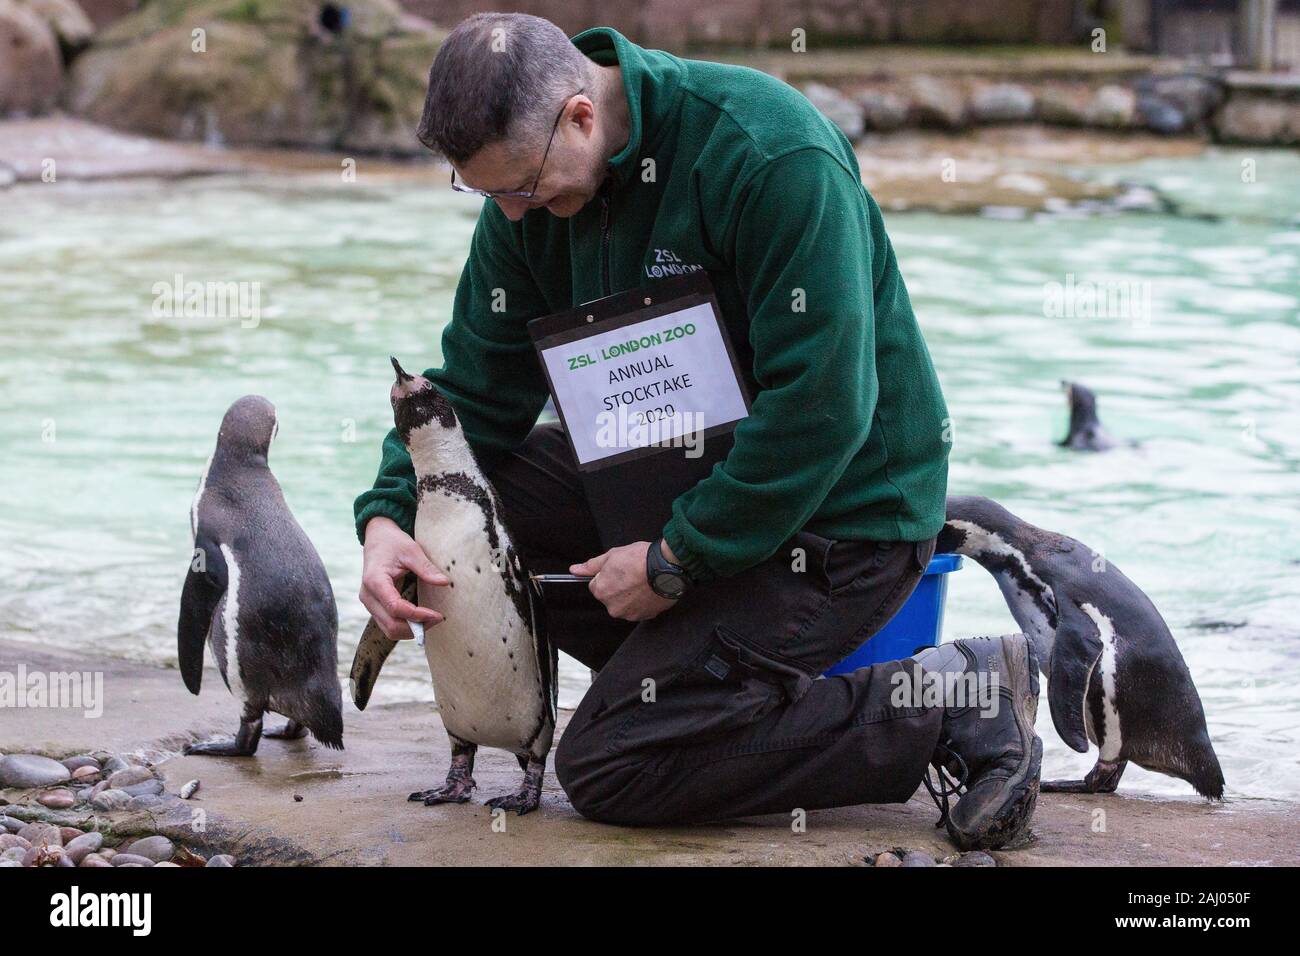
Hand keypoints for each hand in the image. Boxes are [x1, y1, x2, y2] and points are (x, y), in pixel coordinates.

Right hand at [359, 517, 448, 639]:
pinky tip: (421, 618)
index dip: (417, 615)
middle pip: (391, 625)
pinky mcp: (375, 606)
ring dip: (411, 630)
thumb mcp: (411, 550)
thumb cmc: (393, 542)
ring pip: (389, 629)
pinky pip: (388, 624)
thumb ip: (426, 568)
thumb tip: (445, 583)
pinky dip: (405, 626)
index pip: (395, 608)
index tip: (437, 615)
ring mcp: (369, 603)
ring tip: (431, 620)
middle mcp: (368, 596)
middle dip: (416, 627)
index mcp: (375, 581)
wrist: (377, 538)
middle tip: (438, 619)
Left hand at [571, 542, 676, 621]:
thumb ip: (592, 566)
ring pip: (625, 604)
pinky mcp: (646, 616)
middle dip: (618, 587)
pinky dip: (643, 601)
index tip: (619, 569)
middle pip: (611, 597)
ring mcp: (630, 614)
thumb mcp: (612, 555)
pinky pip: (640, 609)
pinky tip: (649, 588)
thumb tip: (575, 569)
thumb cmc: (640, 559)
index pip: (597, 585)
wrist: (667, 567)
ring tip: (642, 581)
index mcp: (602, 591)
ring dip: (631, 595)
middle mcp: (613, 607)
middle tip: (631, 574)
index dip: (608, 575)